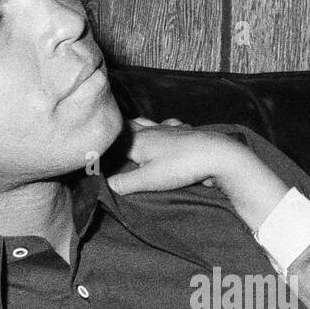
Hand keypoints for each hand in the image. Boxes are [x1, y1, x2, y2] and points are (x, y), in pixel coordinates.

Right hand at [109, 118, 290, 227]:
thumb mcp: (148, 180)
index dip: (102, 146)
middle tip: (109, 140)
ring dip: (138, 127)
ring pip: (147, 122)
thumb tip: (104, 186)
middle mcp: (151, 129)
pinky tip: (166, 132)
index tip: (92, 154)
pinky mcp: (186, 131)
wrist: (217, 154)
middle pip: (128, 125)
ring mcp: (169, 128)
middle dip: (118, 132)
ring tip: (132, 134)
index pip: (113, 139)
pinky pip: (169, 125)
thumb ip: (124, 183)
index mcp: (138, 140)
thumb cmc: (181, 166)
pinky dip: (162, 128)